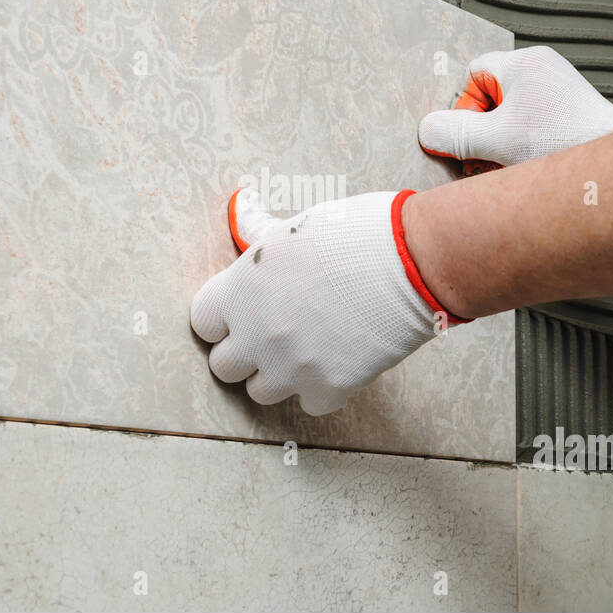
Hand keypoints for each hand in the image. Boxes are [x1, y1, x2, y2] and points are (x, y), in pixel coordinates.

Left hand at [189, 188, 462, 415]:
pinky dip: (321, 389)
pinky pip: (310, 404)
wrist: (411, 261)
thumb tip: (240, 209)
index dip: (222, 319)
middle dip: (245, 352)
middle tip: (272, 335)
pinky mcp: (328, 388)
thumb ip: (259, 232)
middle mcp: (256, 334)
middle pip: (224, 367)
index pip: (202, 323)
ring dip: (278, 374)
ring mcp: (290, 366)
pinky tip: (337, 360)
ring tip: (305, 348)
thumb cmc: (355, 233)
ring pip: (261, 392)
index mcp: (240, 290)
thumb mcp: (296, 227)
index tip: (241, 315)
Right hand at [418, 46, 612, 171]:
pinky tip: (524, 164)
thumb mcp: (497, 141)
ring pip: (509, 114)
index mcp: (525, 63)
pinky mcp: (568, 111)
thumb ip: (455, 134)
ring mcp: (558, 89)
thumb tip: (427, 130)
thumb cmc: (564, 144)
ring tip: (507, 163)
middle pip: (490, 96)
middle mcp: (544, 69)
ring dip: (501, 141)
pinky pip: (530, 123)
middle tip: (485, 155)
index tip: (474, 136)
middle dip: (483, 130)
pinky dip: (521, 144)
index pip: (474, 75)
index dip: (466, 108)